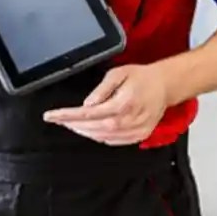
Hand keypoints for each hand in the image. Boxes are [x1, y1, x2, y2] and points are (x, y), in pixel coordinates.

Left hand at [42, 64, 167, 145]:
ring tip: (71, 124)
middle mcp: (128, 121)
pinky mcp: (139, 137)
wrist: (165, 86)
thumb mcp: (118, 73)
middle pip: (93, 128)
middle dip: (72, 124)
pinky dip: (99, 137)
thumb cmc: (142, 77)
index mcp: (122, 104)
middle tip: (59, 119)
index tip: (52, 116)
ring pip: (102, 138)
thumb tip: (86, 104)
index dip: (67, 116)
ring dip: (84, 132)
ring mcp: (134, 131)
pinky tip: (90, 130)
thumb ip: (101, 89)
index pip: (88, 114)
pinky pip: (113, 142)